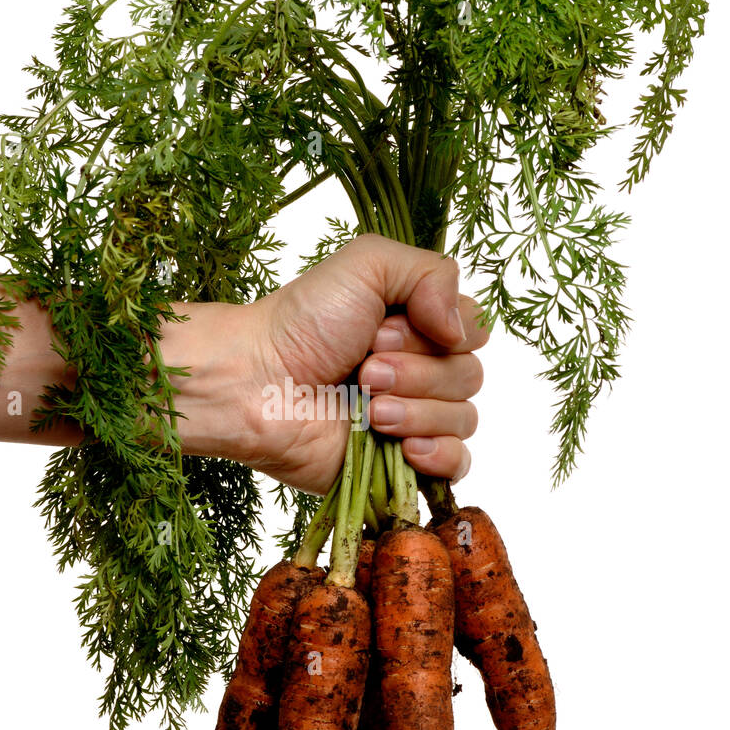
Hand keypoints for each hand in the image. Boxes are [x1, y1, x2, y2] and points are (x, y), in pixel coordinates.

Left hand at [166, 234, 487, 494]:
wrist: (256, 384)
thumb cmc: (301, 323)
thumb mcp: (368, 264)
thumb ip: (433, 273)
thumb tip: (461, 329)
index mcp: (419, 327)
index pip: (473, 332)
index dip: (439, 332)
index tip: (381, 332)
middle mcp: (421, 372)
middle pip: (470, 377)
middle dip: (418, 372)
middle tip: (364, 370)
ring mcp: (413, 421)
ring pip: (464, 419)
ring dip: (416, 410)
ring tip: (367, 406)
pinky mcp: (401, 466)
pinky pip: (457, 466)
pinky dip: (439, 455)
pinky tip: (404, 447)